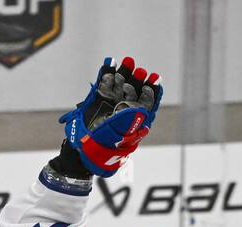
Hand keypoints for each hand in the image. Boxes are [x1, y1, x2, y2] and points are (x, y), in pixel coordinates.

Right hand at [60, 55, 160, 176]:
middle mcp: (123, 108)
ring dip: (124, 72)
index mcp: (134, 118)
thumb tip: (141, 106)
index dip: (151, 90)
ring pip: (119, 84)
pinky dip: (106, 72)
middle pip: (133, 90)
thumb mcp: (122, 135)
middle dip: (137, 79)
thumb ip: (131, 120)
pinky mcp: (97, 98)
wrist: (86, 150)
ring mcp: (110, 102)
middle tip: (140, 71)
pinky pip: (103, 82)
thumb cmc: (106, 145)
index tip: (155, 79)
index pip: (146, 101)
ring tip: (128, 61)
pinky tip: (111, 61)